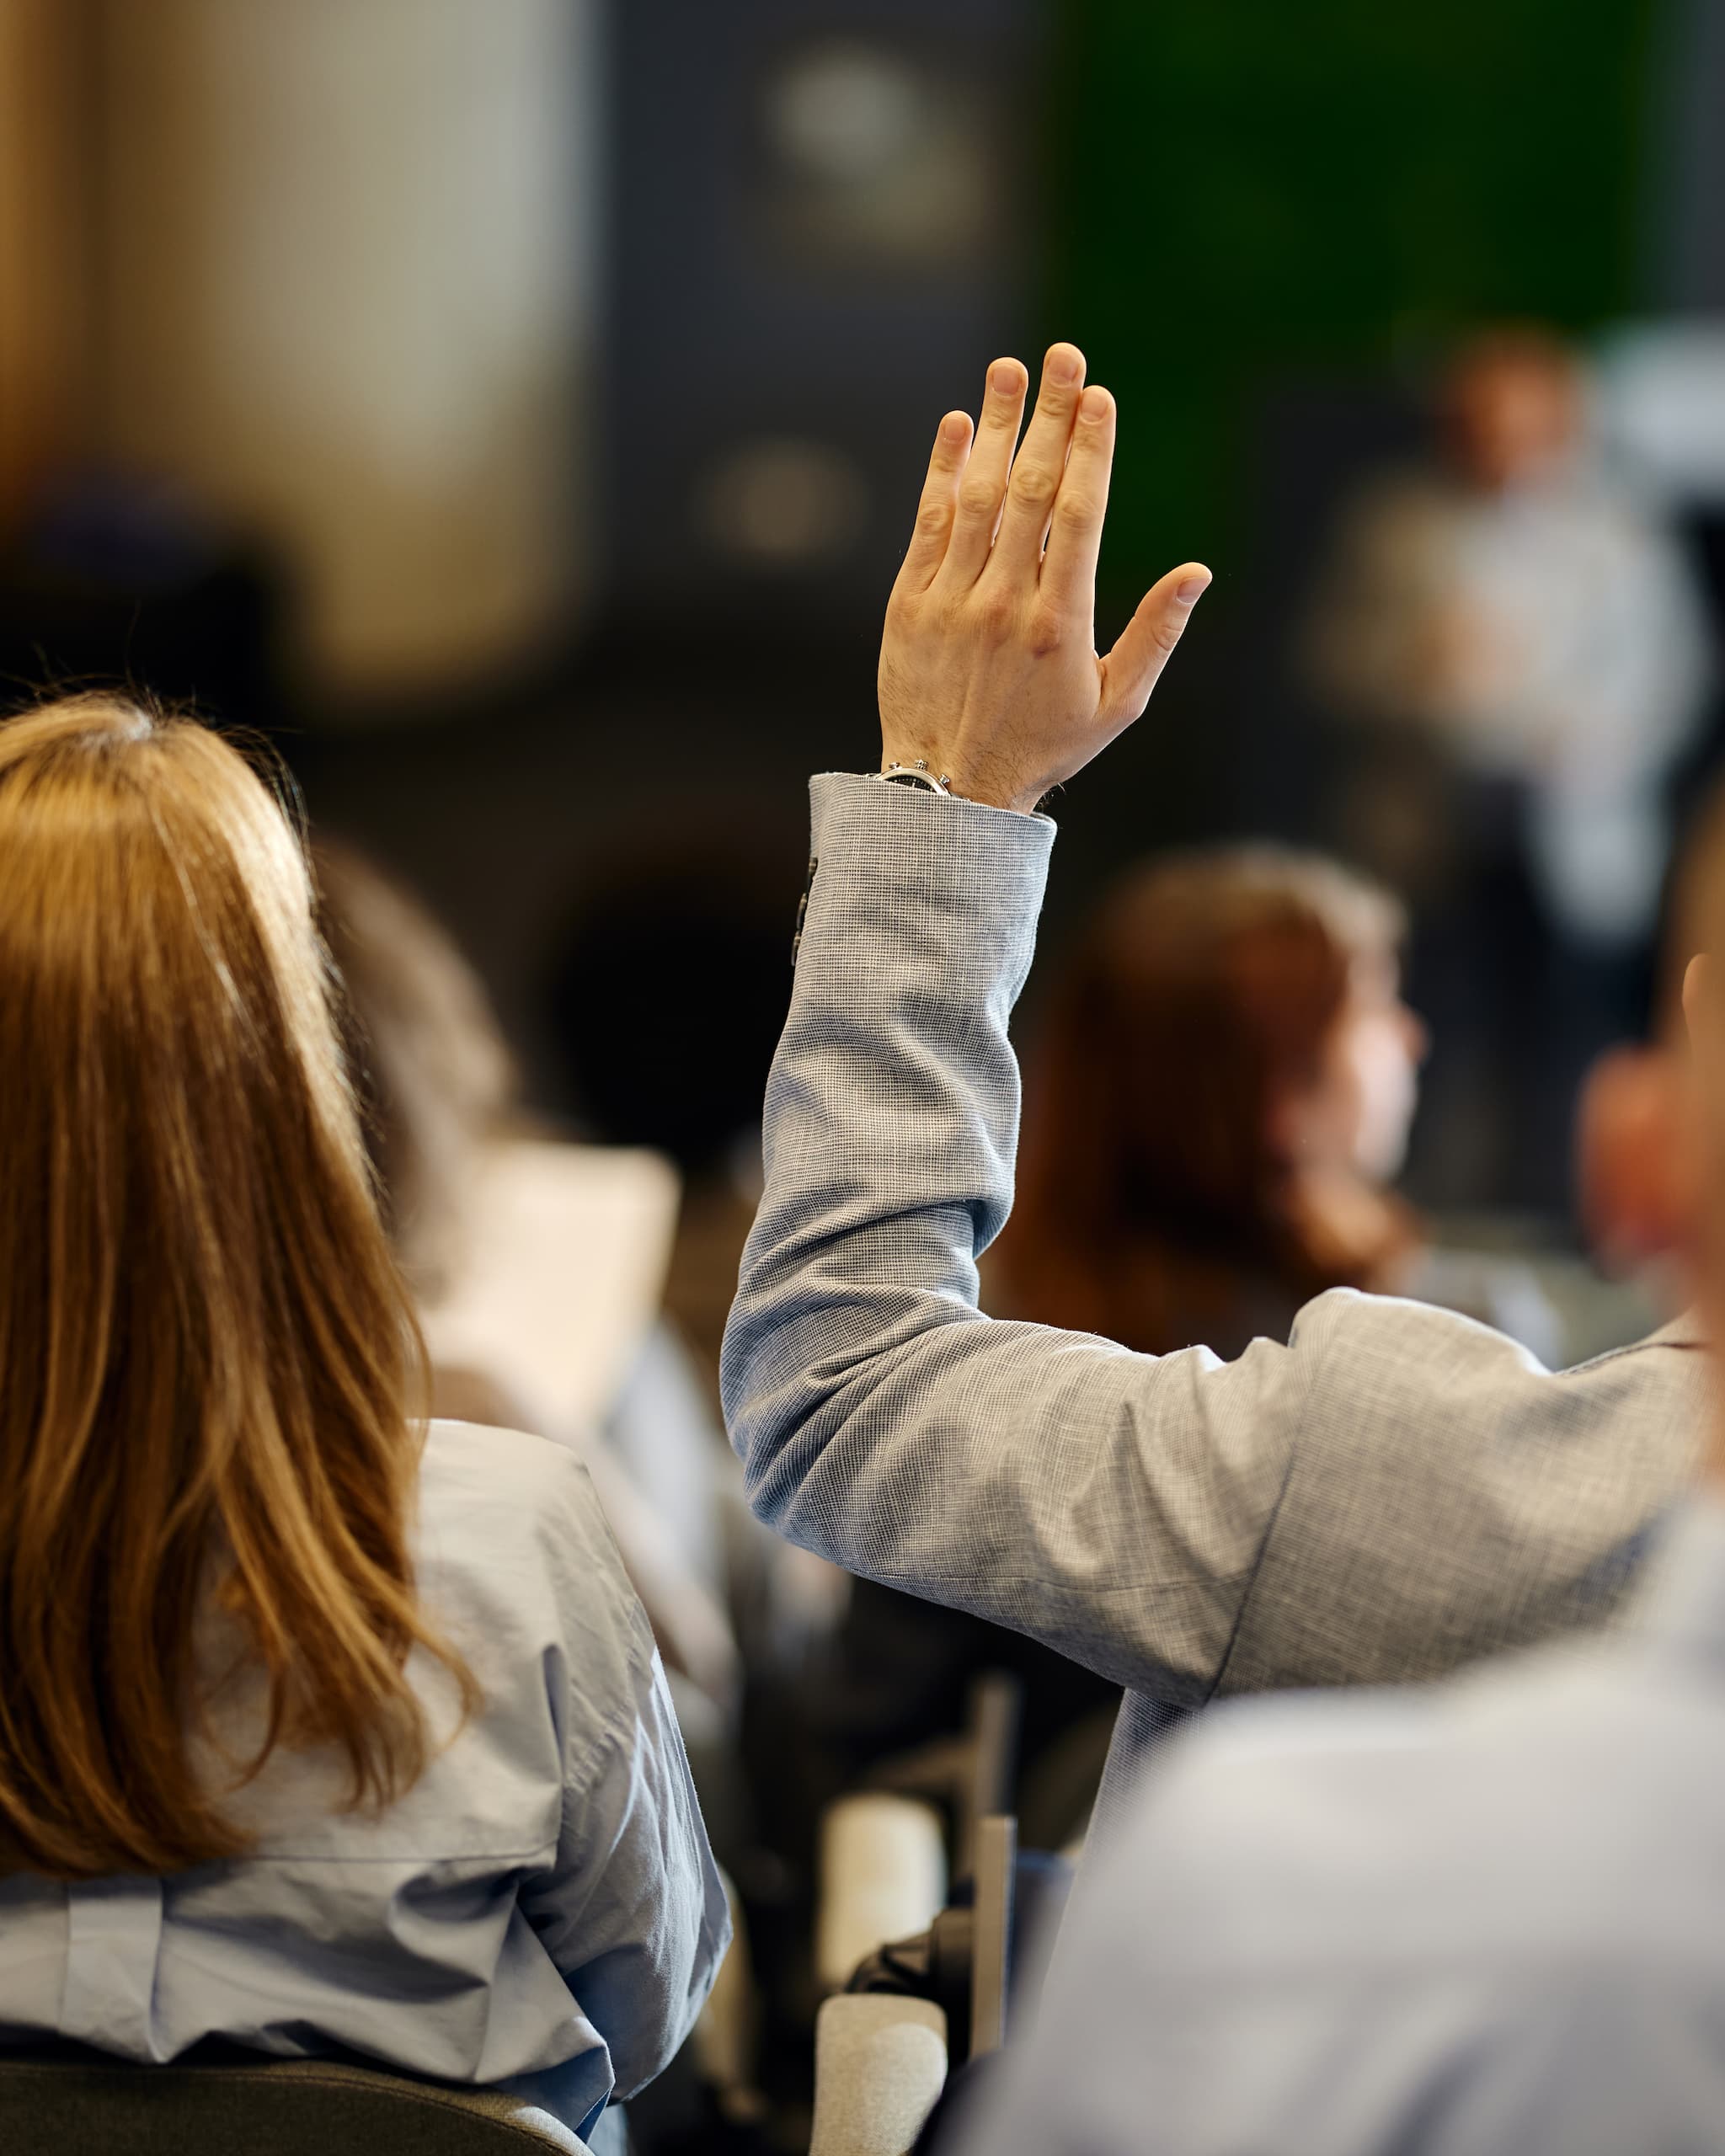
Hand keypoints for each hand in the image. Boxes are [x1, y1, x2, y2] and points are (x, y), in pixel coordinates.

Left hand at [878, 342, 1209, 813]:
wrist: (948, 791)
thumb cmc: (1043, 747)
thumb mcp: (1116, 704)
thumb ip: (1156, 634)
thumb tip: (1199, 572)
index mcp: (1060, 623)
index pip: (1079, 516)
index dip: (1090, 450)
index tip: (1099, 398)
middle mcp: (1004, 603)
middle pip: (1031, 490)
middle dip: (1050, 416)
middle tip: (1063, 356)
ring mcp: (951, 601)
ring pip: (977, 497)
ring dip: (994, 426)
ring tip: (1009, 369)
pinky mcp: (908, 606)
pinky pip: (928, 526)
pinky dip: (942, 473)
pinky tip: (958, 427)